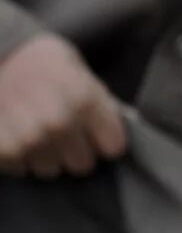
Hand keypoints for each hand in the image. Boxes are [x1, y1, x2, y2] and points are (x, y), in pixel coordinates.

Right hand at [0, 33, 128, 177]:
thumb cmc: (41, 62)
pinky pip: (20, 169)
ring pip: (50, 170)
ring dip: (44, 156)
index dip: (105, 141)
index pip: (113, 148)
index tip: (96, 135)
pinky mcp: (3, 150)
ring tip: (34, 131)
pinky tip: (15, 135)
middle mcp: (58, 123)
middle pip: (82, 164)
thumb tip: (119, 129)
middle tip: (60, 132)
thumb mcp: (81, 73)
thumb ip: (101, 105)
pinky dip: (17, 157)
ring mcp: (29, 139)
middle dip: (74, 151)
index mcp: (85, 101)